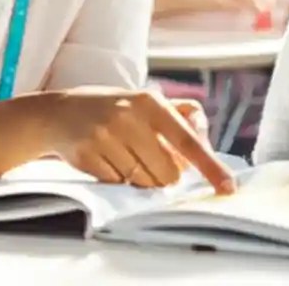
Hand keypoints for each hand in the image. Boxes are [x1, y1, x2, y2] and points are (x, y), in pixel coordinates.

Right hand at [43, 88, 235, 194]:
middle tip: (147, 159)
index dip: (210, 166)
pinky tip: (105, 160)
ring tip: (123, 156)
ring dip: (138, 178)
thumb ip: (181, 116)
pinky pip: (117, 184)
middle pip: (166, 173)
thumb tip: (204, 142)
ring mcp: (105, 136)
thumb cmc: (113, 109)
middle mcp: (129, 117)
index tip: (228, 186)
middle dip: (162, 175)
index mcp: (150, 102)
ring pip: (142, 182)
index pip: (187, 140)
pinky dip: (116, 179)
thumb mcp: (146, 102)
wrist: (60, 112)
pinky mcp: (87, 155)